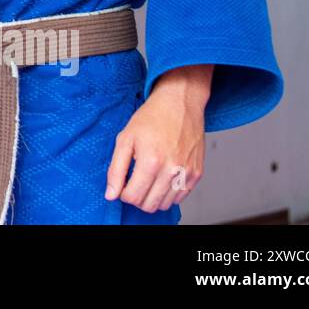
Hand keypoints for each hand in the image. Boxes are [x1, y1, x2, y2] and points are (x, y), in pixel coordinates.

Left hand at [105, 65, 211, 211]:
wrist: (179, 103)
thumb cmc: (151, 118)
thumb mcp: (125, 139)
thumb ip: (115, 169)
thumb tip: (111, 194)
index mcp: (151, 161)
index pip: (133, 197)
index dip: (123, 193)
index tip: (123, 184)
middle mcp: (171, 170)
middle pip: (149, 205)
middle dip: (137, 197)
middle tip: (134, 181)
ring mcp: (187, 173)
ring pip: (165, 204)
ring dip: (153, 197)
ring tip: (148, 178)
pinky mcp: (197, 173)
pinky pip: (180, 197)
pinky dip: (169, 193)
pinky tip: (162, 176)